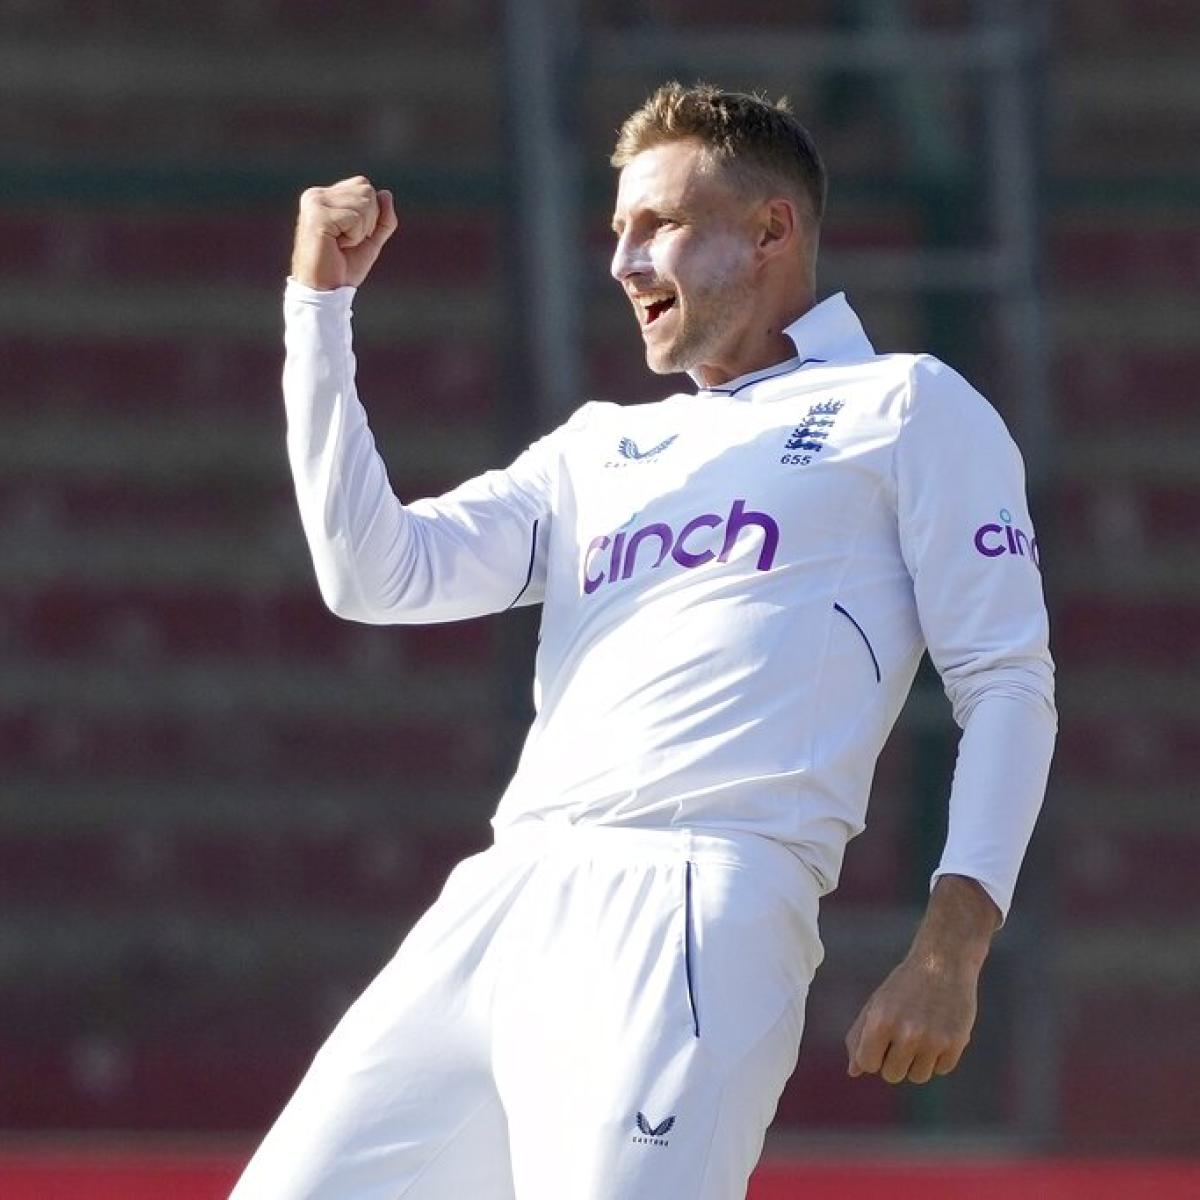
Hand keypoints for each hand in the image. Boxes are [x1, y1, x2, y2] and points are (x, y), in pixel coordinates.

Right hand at [291, 176, 398, 290]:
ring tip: (340, 244)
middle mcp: (315, 195)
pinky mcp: (317, 216)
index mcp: (324, 197)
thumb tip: (387, 194)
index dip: (370, 215)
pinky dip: (354, 236)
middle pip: (366, 190)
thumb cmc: (343, 269)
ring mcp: (314, 203)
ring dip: (361, 230)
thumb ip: (382, 219)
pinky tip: (337, 245)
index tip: (350, 235)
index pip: (363, 185)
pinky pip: (355, 217)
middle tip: (346, 241)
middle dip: (368, 221)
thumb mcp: (370, 240)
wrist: (325, 291)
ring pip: (364, 202)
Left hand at [844, 874, 996, 1083]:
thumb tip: (853, 1072)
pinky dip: (939, 1056)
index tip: (881, 1040)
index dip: (873, 1055)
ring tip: (921, 1032)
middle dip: (895, 1059)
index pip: (867, 1064)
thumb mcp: (877, 1003)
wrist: (943, 960)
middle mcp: (906, 1033)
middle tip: (903, 1034)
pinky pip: (941, 1069)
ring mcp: (933, 1040)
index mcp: (880, 1022)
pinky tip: (939, 1030)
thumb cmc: (904, 985)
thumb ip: (860, 1036)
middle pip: (892, 1075)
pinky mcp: (956, 1043)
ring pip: (918, 1076)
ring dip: (918, 1061)